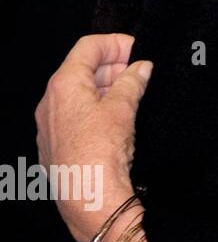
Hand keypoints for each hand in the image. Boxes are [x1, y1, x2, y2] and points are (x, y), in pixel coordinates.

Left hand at [35, 33, 152, 241]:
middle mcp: (50, 102)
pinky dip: (98, 109)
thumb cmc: (100, 150)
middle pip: (82, 69)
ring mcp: (50, 125)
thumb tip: (142, 68)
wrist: (87, 198)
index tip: (140, 49)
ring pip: (80, 94)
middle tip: (143, 72)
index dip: (116, 43)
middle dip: (114, 66)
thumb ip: (132, 82)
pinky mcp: (56, 145)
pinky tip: (120, 120)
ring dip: (108, 88)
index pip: (88, 47)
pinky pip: (77, 116)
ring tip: (136, 95)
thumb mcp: (122, 109)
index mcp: (63, 85)